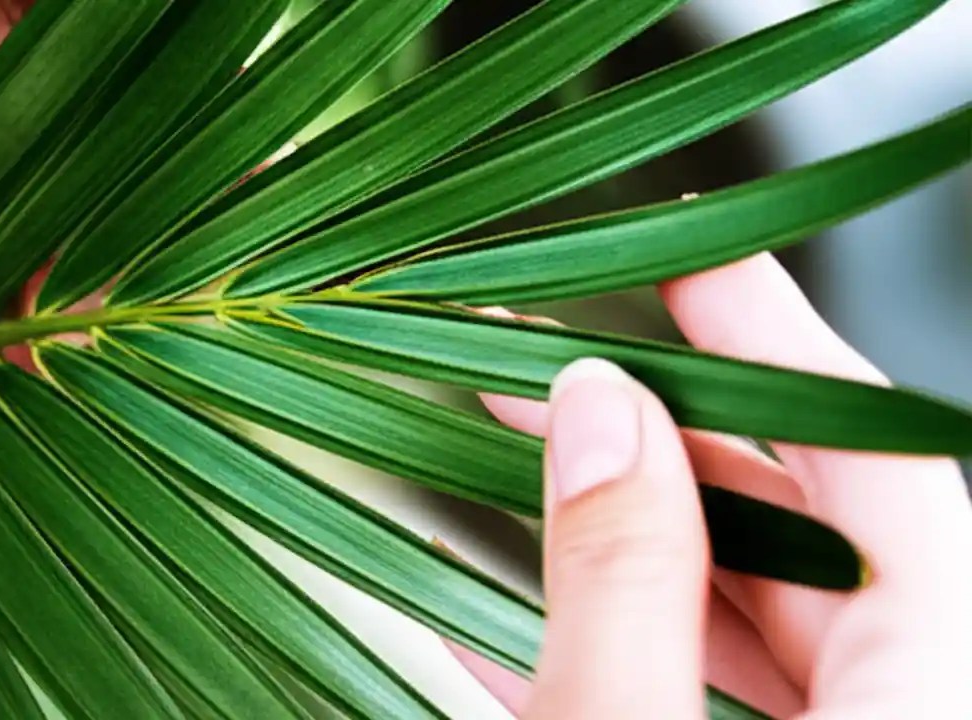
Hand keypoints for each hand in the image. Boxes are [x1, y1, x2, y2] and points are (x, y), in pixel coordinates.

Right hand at [455, 253, 971, 717]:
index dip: (776, 338)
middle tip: (542, 378)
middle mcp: (909, 713)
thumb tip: (598, 409)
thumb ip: (623, 582)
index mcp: (930, 695)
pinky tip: (490, 616)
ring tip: (506, 477)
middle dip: (649, 445)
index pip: (879, 460)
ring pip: (733, 617)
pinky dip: (599, 653)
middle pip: (794, 536)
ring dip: (611, 547)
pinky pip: (687, 697)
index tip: (690, 259)